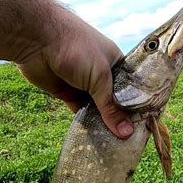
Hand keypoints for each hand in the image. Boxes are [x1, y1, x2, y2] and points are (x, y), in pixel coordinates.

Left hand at [16, 10, 133, 138]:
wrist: (38, 39)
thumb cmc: (78, 49)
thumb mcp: (100, 78)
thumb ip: (111, 107)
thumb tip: (126, 132)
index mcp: (115, 63)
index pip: (131, 88)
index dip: (137, 105)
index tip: (143, 125)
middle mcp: (101, 73)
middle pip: (114, 100)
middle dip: (120, 117)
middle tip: (131, 139)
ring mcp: (83, 83)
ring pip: (96, 107)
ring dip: (103, 122)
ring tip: (115, 143)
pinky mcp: (66, 92)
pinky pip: (79, 110)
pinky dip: (86, 122)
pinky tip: (95, 137)